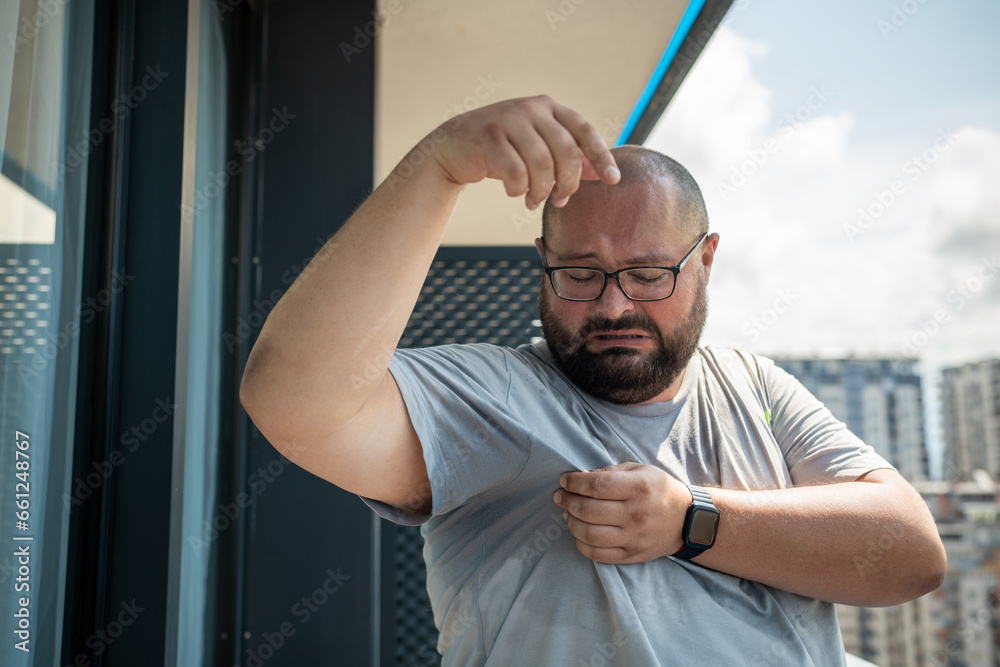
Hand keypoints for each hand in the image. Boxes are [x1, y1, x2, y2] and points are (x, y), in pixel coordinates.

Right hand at [428, 95, 620, 209]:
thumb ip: (566, 156)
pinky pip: (516, 173)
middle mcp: (531, 108)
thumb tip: (601, 173)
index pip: (584, 131)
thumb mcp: (537, 148)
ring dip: (541, 191)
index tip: (613, 180)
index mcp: (549, 107)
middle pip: (567, 152)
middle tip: (559, 201)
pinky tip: (515, 193)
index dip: (601, 157)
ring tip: (533, 200)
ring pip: (542, 165)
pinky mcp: (488, 136)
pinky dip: (519, 190)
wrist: (453, 147)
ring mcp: (509, 119)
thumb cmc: (501, 150)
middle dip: (568, 183)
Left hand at [552, 462, 691, 563]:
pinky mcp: (632, 555)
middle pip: (589, 510)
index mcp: (638, 488)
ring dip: (571, 523)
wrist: (688, 521)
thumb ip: (609, 473)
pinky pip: (598, 555)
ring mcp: (633, 538)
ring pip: (590, 534)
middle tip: (561, 497)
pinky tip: (579, 533)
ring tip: (568, 514)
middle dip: (568, 501)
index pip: (597, 485)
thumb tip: (579, 477)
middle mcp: (635, 514)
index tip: (564, 481)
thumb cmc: (660, 490)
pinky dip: (581, 544)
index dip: (575, 483)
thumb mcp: (640, 470)